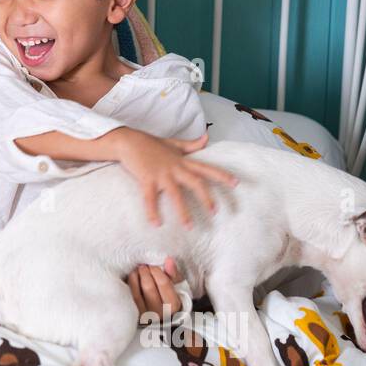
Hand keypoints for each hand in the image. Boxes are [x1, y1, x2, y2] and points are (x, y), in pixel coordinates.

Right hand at [108, 129, 237, 226]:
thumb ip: (191, 145)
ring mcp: (161, 174)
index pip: (206, 168)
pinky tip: (156, 224)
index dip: (222, 175)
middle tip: (215, 212)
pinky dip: (152, 211)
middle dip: (206, 197)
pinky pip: (150, 198)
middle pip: (195, 183)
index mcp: (183, 161)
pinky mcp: (146, 179)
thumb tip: (207, 138)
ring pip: (175, 194)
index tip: (236, 184)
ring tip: (189, 227)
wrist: (129, 141)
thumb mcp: (173, 144)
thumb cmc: (150, 143)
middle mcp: (175, 168)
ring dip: (183, 211)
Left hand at [128, 258, 183, 323]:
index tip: (152, 264)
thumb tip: (168, 260)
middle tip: (143, 265)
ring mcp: (146, 316)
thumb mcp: (177, 287)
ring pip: (137, 294)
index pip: (163, 283)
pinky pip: (130, 299)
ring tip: (136, 270)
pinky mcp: (135, 316)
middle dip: (145, 273)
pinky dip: (130, 286)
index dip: (156, 270)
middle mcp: (160, 313)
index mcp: (173, 305)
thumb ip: (173, 274)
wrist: (164, 317)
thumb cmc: (170, 298)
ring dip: (135, 278)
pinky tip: (132, 278)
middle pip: (149, 287)